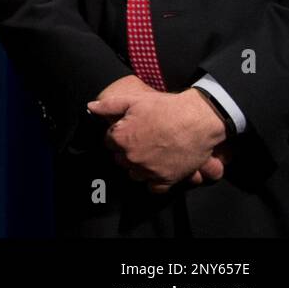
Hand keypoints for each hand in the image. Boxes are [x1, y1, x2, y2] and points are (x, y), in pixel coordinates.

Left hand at [88, 88, 226, 190]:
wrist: (197, 120)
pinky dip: (153, 180)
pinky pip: (152, 188)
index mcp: (120, 139)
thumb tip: (91, 107)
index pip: (108, 141)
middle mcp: (132, 157)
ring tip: (149, 153)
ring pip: (133, 173)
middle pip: (120, 159)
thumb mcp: (133, 100)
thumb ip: (108, 105)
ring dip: (138, 165)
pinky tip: (158, 168)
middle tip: (141, 140)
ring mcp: (149, 170)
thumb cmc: (165, 108)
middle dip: (126, 150)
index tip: (129, 129)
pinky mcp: (166, 179)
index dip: (118, 134)